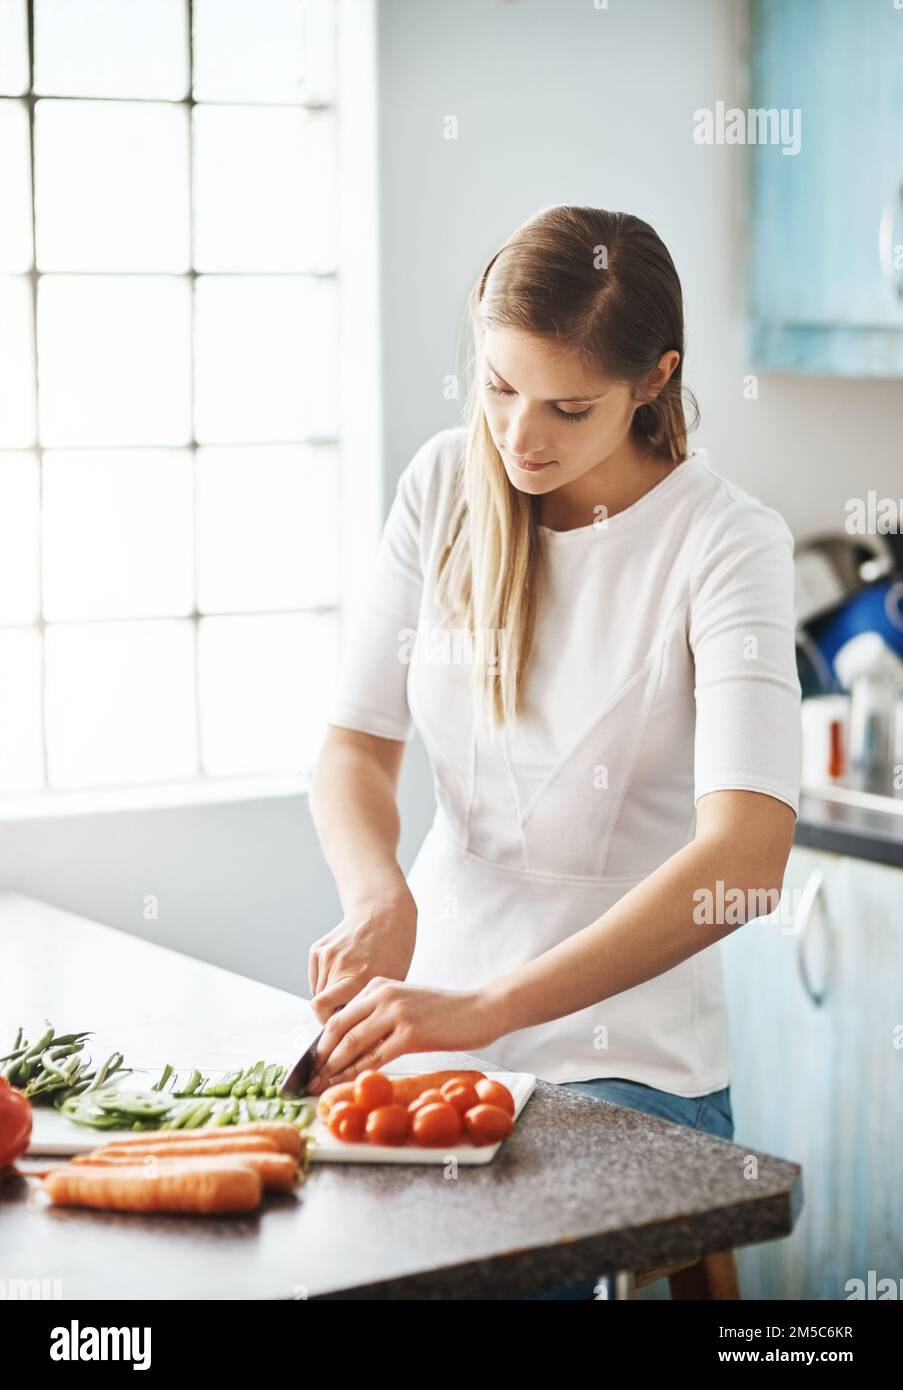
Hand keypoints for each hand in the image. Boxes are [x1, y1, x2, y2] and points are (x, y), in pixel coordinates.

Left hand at [304, 978, 498, 1093]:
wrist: (480, 1009)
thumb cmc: (445, 1012)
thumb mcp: (405, 1004)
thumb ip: (379, 1016)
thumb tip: (350, 1045)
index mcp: (378, 984)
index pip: (340, 1014)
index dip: (322, 1041)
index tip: (313, 1062)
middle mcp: (383, 994)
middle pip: (338, 1028)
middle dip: (321, 1056)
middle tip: (310, 1077)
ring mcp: (396, 1013)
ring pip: (353, 1043)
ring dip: (333, 1068)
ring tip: (321, 1085)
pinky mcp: (411, 1033)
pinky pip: (375, 1057)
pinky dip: (357, 1073)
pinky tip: (347, 1084)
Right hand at [309, 884, 417, 1023]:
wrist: (383, 913)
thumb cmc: (394, 949)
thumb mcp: (392, 982)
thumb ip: (374, 1008)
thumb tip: (364, 1039)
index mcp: (360, 977)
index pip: (327, 1013)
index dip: (332, 1028)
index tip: (340, 1033)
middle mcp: (340, 965)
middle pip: (319, 1007)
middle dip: (330, 1016)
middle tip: (345, 1017)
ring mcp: (327, 955)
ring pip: (317, 993)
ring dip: (329, 999)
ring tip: (349, 992)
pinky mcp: (318, 949)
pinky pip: (316, 978)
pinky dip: (326, 984)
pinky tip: (343, 976)